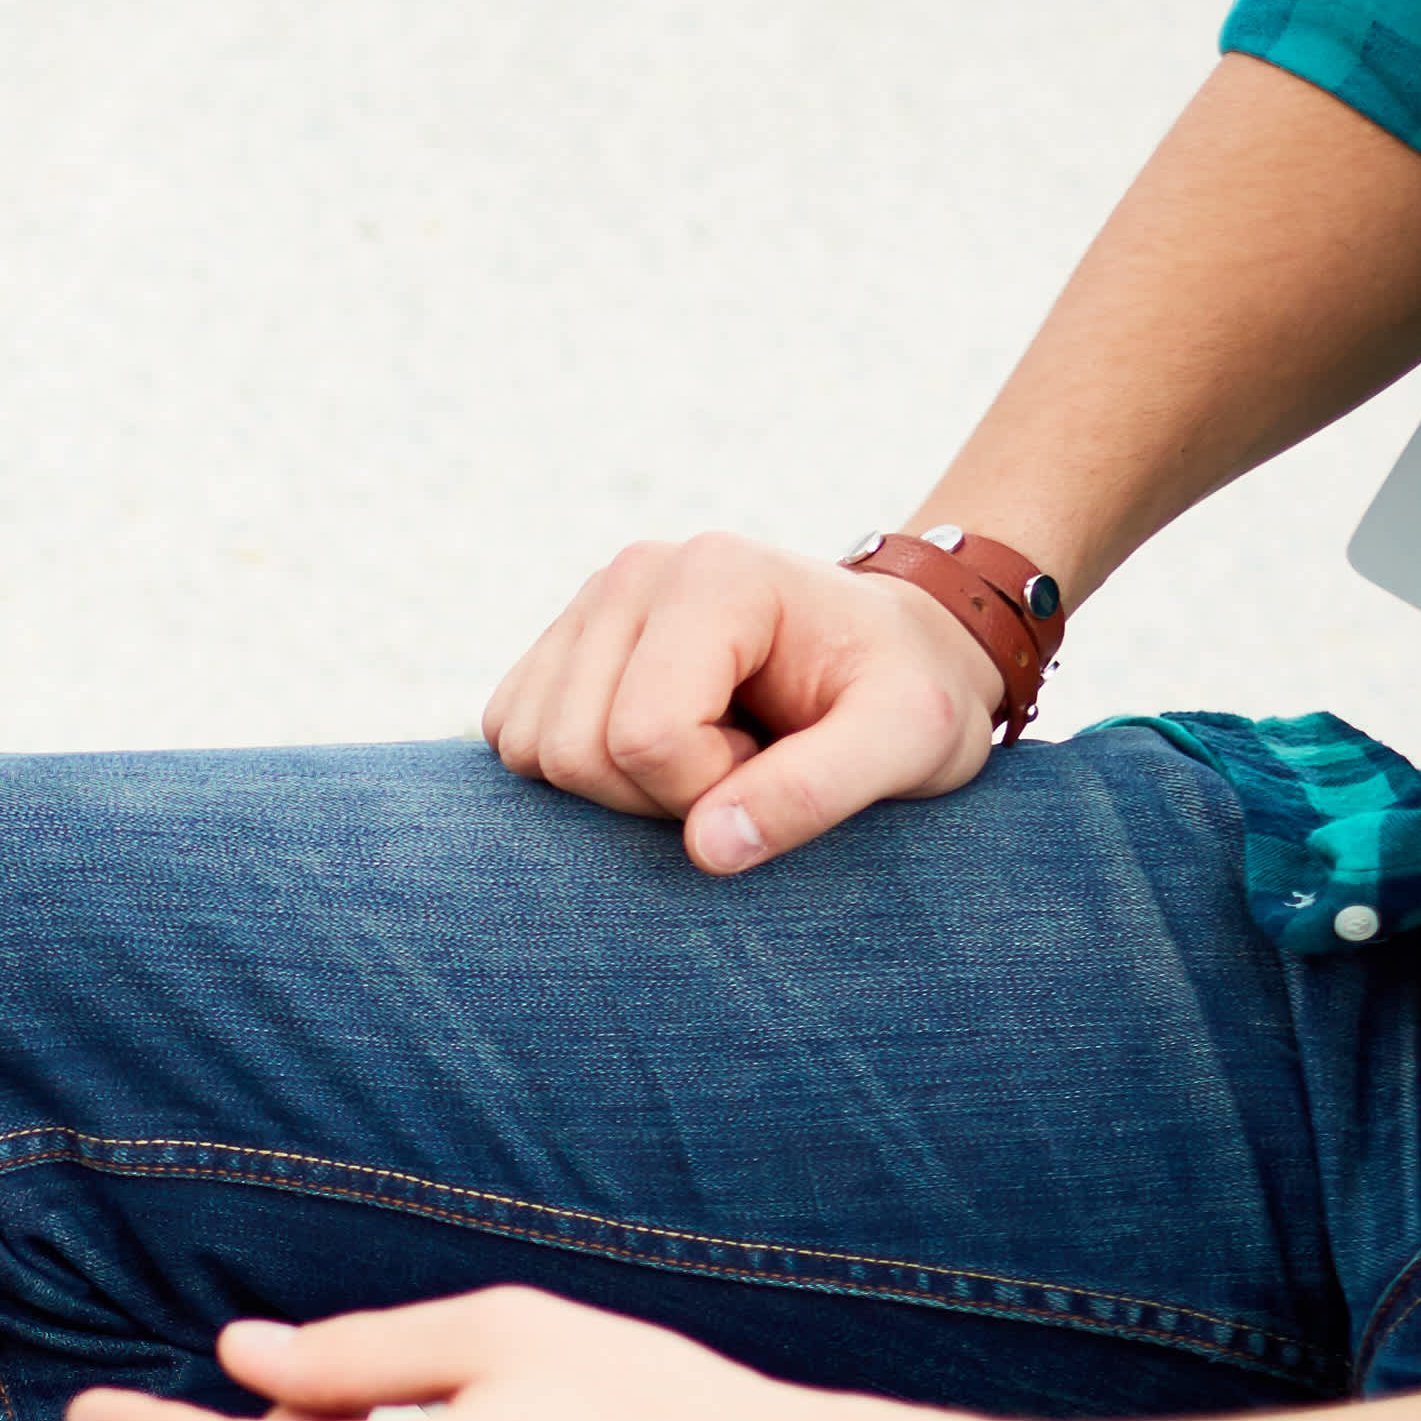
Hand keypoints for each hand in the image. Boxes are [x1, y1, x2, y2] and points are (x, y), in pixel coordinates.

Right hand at [481, 531, 1003, 872]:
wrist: (894, 651)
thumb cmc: (910, 692)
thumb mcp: (909, 741)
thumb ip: (817, 791)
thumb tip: (707, 847)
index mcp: (715, 577)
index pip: (643, 736)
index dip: (703, 790)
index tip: (772, 762)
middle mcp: (635, 573)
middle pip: (572, 749)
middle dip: (655, 794)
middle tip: (741, 763)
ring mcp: (587, 604)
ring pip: (530, 751)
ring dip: (617, 788)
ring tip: (707, 752)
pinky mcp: (559, 645)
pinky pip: (511, 740)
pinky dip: (577, 775)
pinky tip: (658, 749)